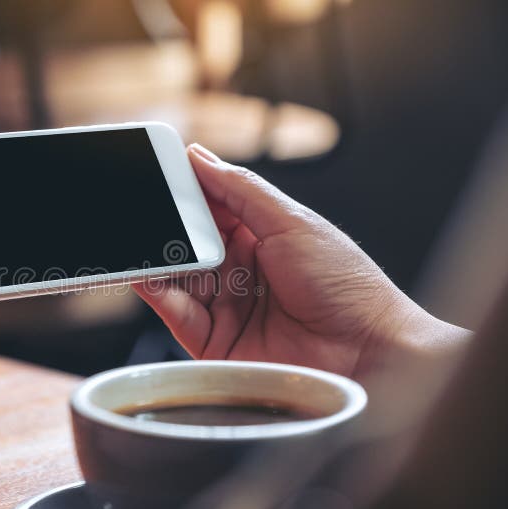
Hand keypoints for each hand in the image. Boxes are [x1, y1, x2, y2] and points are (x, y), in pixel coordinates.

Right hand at [136, 145, 468, 376]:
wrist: (370, 352)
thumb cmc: (347, 286)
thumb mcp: (292, 222)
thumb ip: (241, 190)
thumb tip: (199, 157)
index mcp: (260, 237)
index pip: (211, 207)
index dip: (185, 190)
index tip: (157, 170)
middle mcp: (239, 271)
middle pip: (188, 242)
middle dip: (165, 225)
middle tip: (142, 208)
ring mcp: (226, 306)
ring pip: (177, 276)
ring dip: (157, 258)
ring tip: (137, 238)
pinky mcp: (215, 343)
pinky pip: (177, 314)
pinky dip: (157, 293)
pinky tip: (147, 274)